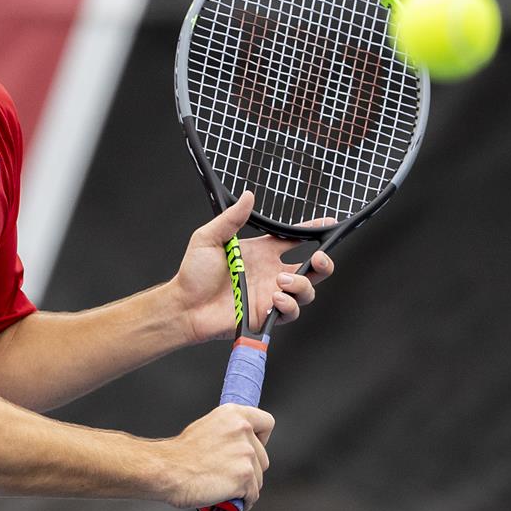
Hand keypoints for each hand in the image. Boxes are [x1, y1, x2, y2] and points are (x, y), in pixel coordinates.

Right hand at [158, 403, 273, 509]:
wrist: (166, 471)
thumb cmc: (178, 455)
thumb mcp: (205, 428)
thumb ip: (227, 432)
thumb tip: (239, 442)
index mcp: (233, 414)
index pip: (267, 423)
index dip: (260, 439)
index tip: (250, 449)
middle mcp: (243, 430)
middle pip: (263, 457)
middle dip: (249, 469)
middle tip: (227, 475)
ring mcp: (246, 453)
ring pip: (258, 478)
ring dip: (245, 487)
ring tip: (224, 488)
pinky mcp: (245, 476)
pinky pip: (253, 495)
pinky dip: (243, 501)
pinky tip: (229, 500)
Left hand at [174, 191, 334, 341]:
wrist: (184, 306)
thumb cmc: (193, 274)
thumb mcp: (209, 238)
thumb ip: (231, 218)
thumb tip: (247, 196)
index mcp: (261, 253)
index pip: (293, 239)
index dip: (311, 231)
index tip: (327, 223)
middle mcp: (270, 273)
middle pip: (311, 269)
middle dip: (323, 263)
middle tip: (320, 257)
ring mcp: (270, 294)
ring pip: (306, 290)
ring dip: (301, 284)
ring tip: (281, 280)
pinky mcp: (266, 315)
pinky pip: (290, 312)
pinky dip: (288, 305)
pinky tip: (275, 298)